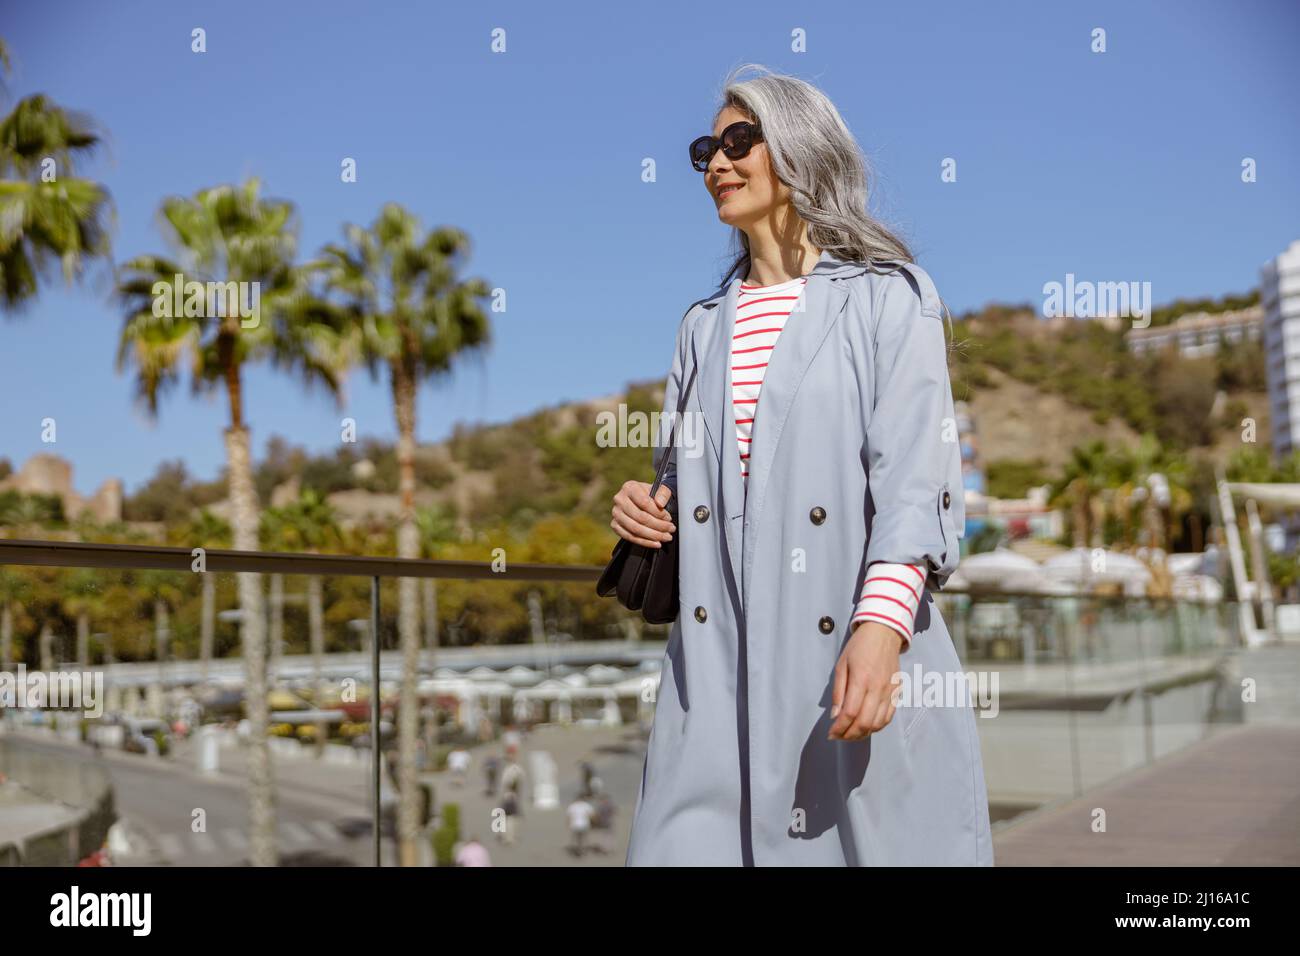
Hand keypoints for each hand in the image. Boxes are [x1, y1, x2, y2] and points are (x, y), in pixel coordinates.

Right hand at [610, 480, 675, 547]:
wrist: (644, 502)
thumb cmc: (653, 495)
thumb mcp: (661, 489)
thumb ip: (663, 493)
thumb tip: (660, 503)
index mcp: (629, 487)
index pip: (644, 503)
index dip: (658, 513)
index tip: (669, 518)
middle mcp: (619, 500)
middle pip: (640, 517)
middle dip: (658, 526)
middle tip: (671, 529)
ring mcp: (616, 513)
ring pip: (635, 529)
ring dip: (653, 535)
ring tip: (666, 537)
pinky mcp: (615, 525)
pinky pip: (629, 537)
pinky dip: (644, 542)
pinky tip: (656, 543)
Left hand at [828, 620, 905, 740]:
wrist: (884, 633)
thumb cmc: (859, 647)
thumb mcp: (841, 665)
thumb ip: (838, 692)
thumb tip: (835, 715)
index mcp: (861, 679)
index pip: (850, 713)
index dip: (839, 728)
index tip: (831, 733)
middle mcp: (877, 688)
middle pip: (865, 722)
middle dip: (849, 735)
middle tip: (839, 737)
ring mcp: (889, 692)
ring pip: (878, 723)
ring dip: (863, 734)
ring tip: (850, 734)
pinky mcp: (897, 693)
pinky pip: (888, 717)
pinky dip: (877, 727)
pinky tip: (866, 727)